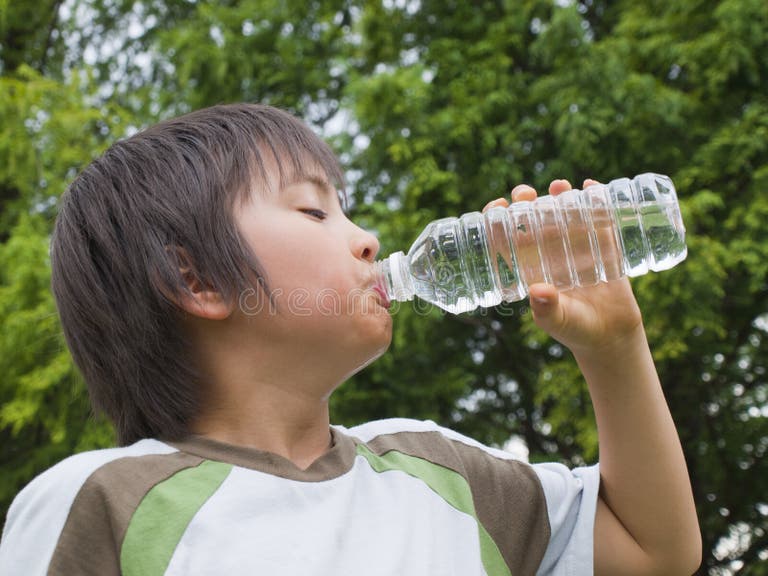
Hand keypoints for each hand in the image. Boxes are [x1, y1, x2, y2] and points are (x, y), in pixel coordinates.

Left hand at [483, 179, 643, 354]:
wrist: (612, 336)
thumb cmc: (575, 330)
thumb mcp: (558, 321)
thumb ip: (547, 309)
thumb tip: (538, 291)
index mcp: (530, 267)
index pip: (507, 238)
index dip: (498, 220)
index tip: (497, 207)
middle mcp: (549, 253)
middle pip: (532, 218)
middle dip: (525, 201)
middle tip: (525, 194)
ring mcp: (576, 246)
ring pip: (563, 212)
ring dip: (558, 195)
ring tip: (558, 186)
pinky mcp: (604, 245)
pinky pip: (599, 217)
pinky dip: (595, 199)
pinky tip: (591, 187)